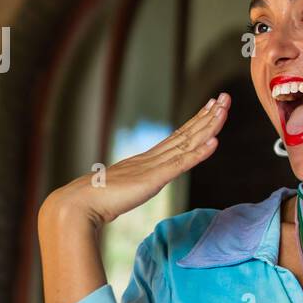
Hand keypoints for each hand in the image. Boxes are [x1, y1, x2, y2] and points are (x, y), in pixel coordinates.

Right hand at [39, 93, 230, 230]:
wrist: (78, 204)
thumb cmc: (95, 201)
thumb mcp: (122, 191)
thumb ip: (131, 186)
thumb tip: (132, 189)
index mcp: (145, 161)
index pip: (177, 138)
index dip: (196, 123)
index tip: (211, 107)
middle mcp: (151, 158)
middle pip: (185, 133)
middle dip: (207, 116)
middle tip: (225, 97)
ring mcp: (153, 166)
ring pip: (187, 143)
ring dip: (208, 126)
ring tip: (224, 109)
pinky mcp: (153, 179)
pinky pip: (181, 164)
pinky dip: (199, 153)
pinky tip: (215, 142)